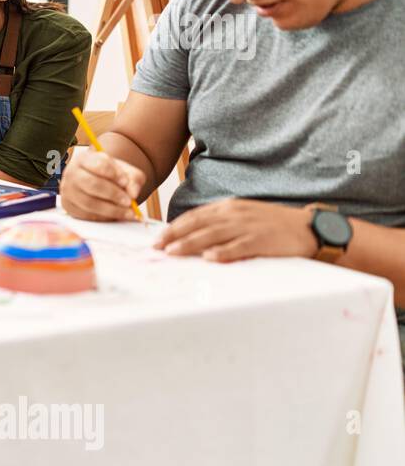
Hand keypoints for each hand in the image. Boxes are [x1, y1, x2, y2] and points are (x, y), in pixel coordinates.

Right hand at [59, 150, 145, 220]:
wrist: (98, 182)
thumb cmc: (112, 176)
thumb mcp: (125, 172)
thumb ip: (133, 179)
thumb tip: (133, 194)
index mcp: (85, 158)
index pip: (99, 164)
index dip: (114, 174)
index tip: (126, 182)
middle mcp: (71, 173)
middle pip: (92, 184)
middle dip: (113, 194)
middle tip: (129, 202)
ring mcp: (67, 191)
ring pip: (89, 202)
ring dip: (111, 210)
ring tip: (127, 212)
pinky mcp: (68, 206)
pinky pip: (85, 215)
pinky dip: (103, 217)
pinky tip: (115, 216)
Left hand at [154, 198, 317, 261]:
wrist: (307, 227)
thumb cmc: (271, 225)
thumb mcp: (242, 216)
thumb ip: (219, 223)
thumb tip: (193, 236)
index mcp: (228, 208)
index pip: (195, 216)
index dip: (175, 227)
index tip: (158, 238)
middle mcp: (234, 214)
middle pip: (198, 224)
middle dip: (175, 235)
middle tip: (157, 247)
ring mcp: (248, 227)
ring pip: (213, 235)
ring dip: (191, 243)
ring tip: (173, 252)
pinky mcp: (261, 240)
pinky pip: (239, 246)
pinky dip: (223, 252)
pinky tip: (210, 258)